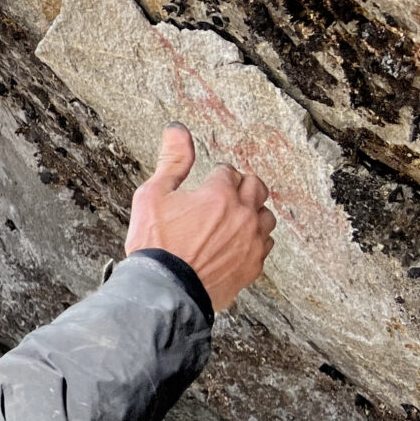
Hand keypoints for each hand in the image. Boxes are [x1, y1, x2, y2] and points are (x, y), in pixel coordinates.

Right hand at [124, 124, 274, 311]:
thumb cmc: (155, 244)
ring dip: (252, 213)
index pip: (228, 171)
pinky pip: (265, 245)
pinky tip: (235, 245)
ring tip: (232, 222)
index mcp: (220, 194)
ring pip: (266, 217)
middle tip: (224, 198)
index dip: (215, 177)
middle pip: (257, 187)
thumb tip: (178, 129)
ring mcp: (251, 242)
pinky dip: (253, 241)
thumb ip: (172, 160)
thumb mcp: (153, 195)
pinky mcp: (253, 266)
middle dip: (241, 187)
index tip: (205, 187)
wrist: (164, 291)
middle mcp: (243, 214)